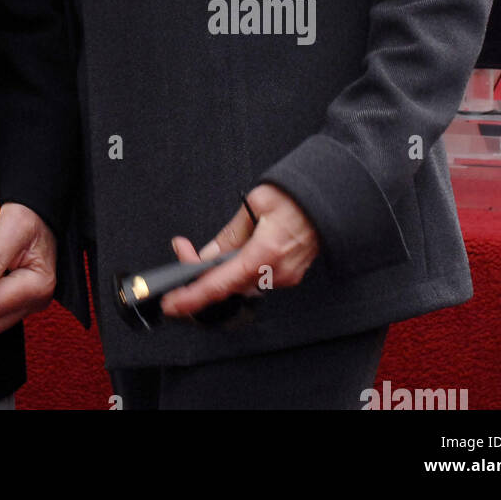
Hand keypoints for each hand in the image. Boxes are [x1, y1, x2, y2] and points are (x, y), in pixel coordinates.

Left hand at [159, 183, 319, 319]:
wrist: (326, 201)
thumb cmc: (294, 197)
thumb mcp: (254, 204)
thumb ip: (230, 234)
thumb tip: (209, 254)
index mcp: (265, 253)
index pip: (222, 283)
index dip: (194, 296)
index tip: (174, 303)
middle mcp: (276, 272)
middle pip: (228, 286)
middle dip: (200, 274)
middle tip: (183, 251)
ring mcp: (284, 276)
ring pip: (240, 283)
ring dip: (217, 271)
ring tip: (200, 252)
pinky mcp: (287, 275)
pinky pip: (254, 278)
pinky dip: (235, 270)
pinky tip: (228, 256)